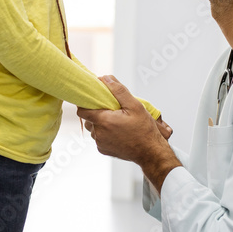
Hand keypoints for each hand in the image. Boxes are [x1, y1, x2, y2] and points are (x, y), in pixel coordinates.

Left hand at [78, 76, 181, 191]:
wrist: (150, 153)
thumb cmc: (144, 130)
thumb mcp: (135, 105)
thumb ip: (118, 90)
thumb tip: (105, 78)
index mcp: (104, 121)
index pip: (82, 111)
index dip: (84, 103)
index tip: (91, 99)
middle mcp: (99, 133)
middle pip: (88, 119)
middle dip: (96, 113)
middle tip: (110, 110)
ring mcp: (100, 143)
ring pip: (93, 129)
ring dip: (100, 123)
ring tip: (116, 120)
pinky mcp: (103, 150)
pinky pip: (99, 138)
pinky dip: (105, 133)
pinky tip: (117, 131)